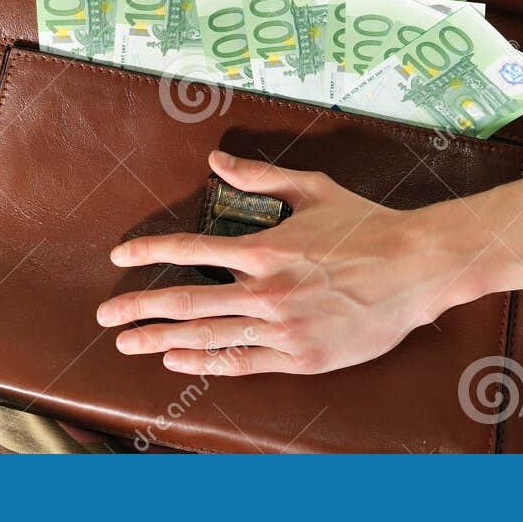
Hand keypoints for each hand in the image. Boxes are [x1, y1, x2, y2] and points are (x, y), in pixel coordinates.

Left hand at [95, 149, 469, 375]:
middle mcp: (267, 291)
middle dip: (139, 308)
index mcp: (266, 248)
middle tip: (106, 314)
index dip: (149, 253)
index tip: (120, 257)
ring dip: (160, 340)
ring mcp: (283, 328)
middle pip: (187, 302)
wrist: (416, 268)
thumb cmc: (366, 225)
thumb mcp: (313, 188)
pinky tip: (178, 360)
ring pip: (207, 337)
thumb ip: (260, 176)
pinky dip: (205, 362)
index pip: (191, 250)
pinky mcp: (301, 356)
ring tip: (129, 341)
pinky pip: (241, 362)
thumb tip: (216, 159)